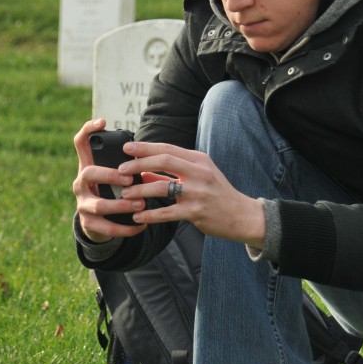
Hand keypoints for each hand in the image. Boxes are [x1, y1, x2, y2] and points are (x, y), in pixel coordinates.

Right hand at [72, 119, 145, 241]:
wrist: (96, 223)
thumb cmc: (110, 192)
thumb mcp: (111, 176)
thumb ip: (123, 165)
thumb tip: (148, 153)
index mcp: (87, 167)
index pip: (81, 143)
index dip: (88, 130)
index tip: (103, 121)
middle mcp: (81, 183)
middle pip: (89, 173)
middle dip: (110, 175)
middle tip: (130, 179)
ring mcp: (82, 204)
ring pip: (99, 205)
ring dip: (122, 205)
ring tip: (140, 204)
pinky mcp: (89, 224)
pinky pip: (107, 228)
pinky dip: (126, 228)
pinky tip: (141, 225)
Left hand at [118, 140, 266, 248]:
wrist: (241, 215)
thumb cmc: (217, 194)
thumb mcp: (198, 176)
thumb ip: (172, 173)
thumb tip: (144, 170)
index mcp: (199, 160)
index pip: (167, 148)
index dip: (145, 147)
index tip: (127, 147)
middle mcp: (199, 172)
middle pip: (163, 161)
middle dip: (138, 164)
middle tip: (120, 170)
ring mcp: (197, 192)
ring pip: (162, 187)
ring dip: (140, 190)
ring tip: (125, 195)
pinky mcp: (196, 212)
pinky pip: (167, 213)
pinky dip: (150, 214)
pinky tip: (138, 216)